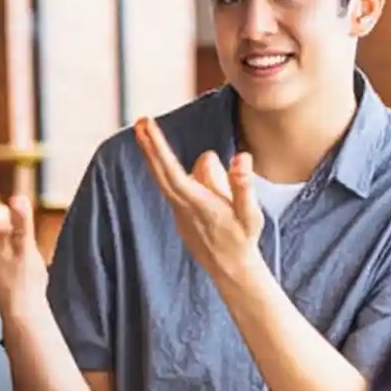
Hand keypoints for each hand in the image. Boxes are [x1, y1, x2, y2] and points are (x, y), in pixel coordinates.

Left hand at [135, 117, 264, 285]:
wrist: (231, 270)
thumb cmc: (243, 240)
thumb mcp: (250, 214)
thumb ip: (243, 185)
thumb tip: (241, 156)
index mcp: (198, 204)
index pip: (172, 171)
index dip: (158, 148)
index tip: (148, 126)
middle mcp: (183, 207)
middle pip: (160, 173)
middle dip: (149, 146)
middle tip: (140, 120)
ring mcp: (179, 211)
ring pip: (165, 179)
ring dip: (155, 156)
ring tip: (148, 129)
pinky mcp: (181, 213)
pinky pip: (173, 186)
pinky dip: (167, 170)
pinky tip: (171, 161)